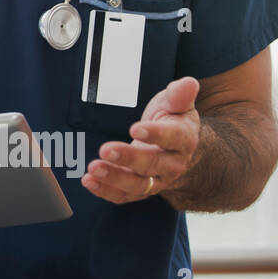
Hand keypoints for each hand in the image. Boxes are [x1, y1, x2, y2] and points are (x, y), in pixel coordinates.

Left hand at [82, 77, 200, 203]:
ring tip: (94, 169)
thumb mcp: (176, 104)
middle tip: (105, 149)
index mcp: (184, 139)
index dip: (155, 134)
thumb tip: (188, 83)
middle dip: (128, 158)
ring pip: (137, 184)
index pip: (173, 138)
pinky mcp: (140, 189)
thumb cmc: (173, 121)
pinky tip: (89, 181)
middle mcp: (172, 164)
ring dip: (114, 178)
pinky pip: (123, 195)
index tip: (135, 128)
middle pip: (152, 164)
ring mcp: (156, 180)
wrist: (178, 150)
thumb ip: (179, 96)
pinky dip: (105, 191)